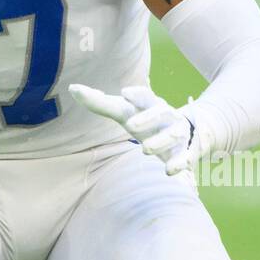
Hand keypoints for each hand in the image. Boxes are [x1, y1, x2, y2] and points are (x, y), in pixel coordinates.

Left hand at [68, 83, 207, 174]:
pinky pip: (187, 156)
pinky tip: (170, 171)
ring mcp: (178, 133)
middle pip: (160, 112)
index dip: (137, 94)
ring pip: (173, 134)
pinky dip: (180, 163)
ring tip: (145, 149)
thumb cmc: (144, 119)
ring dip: (160, 141)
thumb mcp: (123, 111)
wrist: (184, 132)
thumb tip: (72, 88)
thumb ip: (99, 101)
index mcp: (150, 103)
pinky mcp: (186, 151)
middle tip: (131, 126)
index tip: (125, 94)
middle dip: (147, 118)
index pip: (145, 95)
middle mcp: (166, 115)